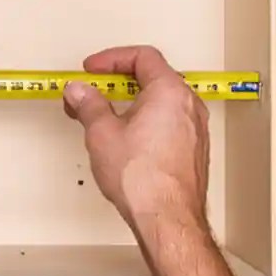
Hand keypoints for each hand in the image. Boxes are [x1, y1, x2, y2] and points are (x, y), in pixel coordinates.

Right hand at [63, 45, 209, 231]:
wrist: (167, 218)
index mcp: (169, 91)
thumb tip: (80, 91)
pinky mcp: (193, 151)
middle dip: (117, 83)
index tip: (92, 70)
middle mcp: (188, 106)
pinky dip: (144, 122)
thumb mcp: (101, 133)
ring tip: (103, 118)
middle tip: (92, 92)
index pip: (143, 57)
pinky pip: (167, 123)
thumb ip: (89, 104)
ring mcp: (195, 130)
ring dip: (130, 104)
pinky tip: (124, 140)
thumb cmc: (143, 179)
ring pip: (160, 102)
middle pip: (153, 78)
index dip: (112, 59)